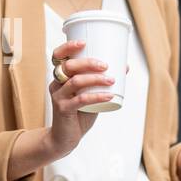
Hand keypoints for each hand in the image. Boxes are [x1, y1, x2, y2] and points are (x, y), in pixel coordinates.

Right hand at [45, 39, 114, 156]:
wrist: (65, 138)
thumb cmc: (79, 113)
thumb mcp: (90, 95)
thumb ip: (102, 82)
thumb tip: (125, 66)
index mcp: (60, 77)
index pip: (57, 56)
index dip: (67, 47)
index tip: (83, 42)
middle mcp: (56, 84)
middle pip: (68, 66)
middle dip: (87, 62)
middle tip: (105, 65)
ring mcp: (58, 97)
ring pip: (75, 82)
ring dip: (95, 79)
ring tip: (111, 80)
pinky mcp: (63, 110)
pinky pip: (80, 100)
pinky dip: (96, 97)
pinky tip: (109, 96)